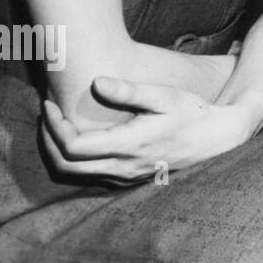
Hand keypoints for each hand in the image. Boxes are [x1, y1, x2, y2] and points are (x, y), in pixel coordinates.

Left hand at [40, 77, 250, 184]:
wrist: (216, 139)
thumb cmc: (191, 112)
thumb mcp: (164, 95)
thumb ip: (129, 90)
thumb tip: (96, 82)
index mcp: (128, 145)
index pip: (73, 146)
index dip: (54, 126)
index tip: (51, 104)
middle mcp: (123, 167)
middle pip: (65, 166)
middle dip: (48, 140)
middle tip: (47, 115)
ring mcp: (125, 177)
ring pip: (75, 176)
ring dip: (58, 151)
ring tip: (58, 124)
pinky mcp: (129, 180)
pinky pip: (90, 176)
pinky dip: (75, 160)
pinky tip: (81, 138)